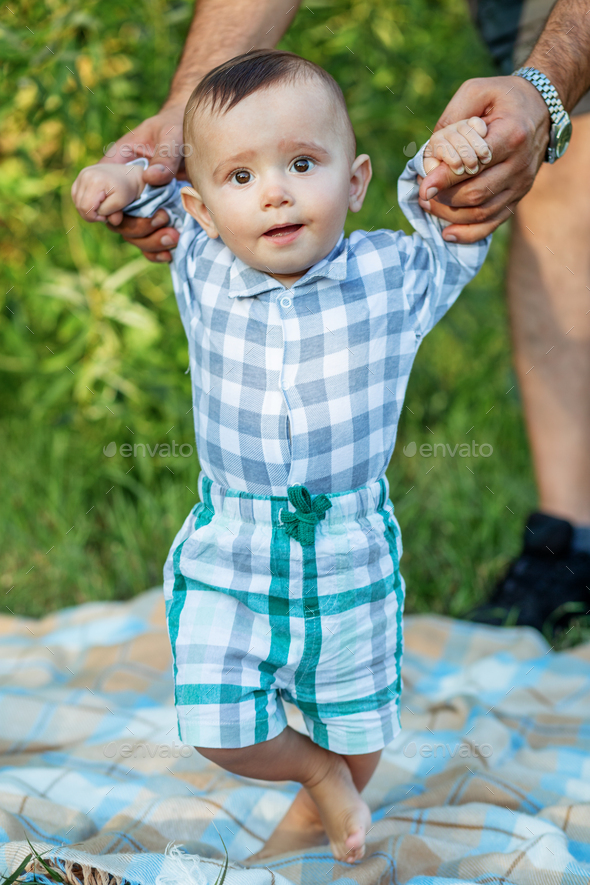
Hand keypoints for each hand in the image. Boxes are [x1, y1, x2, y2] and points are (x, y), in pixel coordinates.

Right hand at [71, 163, 143, 225]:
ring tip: (101, 206)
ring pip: (76, 201)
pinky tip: (95, 201)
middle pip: (79, 205)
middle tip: (105, 213)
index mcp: (95, 182)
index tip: (106, 216)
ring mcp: (81, 174)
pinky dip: (84, 202)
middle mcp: (85, 175)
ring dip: (88, 208)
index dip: (94, 217)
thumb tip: (104, 218)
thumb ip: (111, 214)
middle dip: (91, 214)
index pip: (86, 208)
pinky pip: (76, 195)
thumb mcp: (121, 203)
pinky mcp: (80, 176)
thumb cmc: (126, 190)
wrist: (127, 175)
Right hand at [97, 103, 187, 261]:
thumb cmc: (174, 127)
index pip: (92, 193)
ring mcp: (137, 206)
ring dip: (150, 242)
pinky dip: (156, 251)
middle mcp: (122, 191)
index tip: (118, 215)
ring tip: (174, 236)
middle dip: (136, 228)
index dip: (99, 210)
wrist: (192, 136)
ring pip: (131, 235)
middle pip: (114, 221)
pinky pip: (147, 241)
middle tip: (164, 217)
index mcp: (115, 167)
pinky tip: (169, 253)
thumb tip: (152, 178)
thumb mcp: (171, 135)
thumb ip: (164, 155)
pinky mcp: (154, 216)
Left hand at [417, 76, 550, 242]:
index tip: (423, 186)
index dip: (445, 178)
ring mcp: (521, 184)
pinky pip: (493, 223)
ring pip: (481, 212)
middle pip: (475, 193)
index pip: (474, 165)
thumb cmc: (502, 98)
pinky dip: (469, 233)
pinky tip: (447, 234)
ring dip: (450, 214)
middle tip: (422, 193)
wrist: (540, 107)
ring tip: (429, 205)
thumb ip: (452, 118)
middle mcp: (519, 164)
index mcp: (511, 135)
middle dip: (443, 197)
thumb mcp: (476, 92)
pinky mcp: (518, 197)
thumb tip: (432, 154)